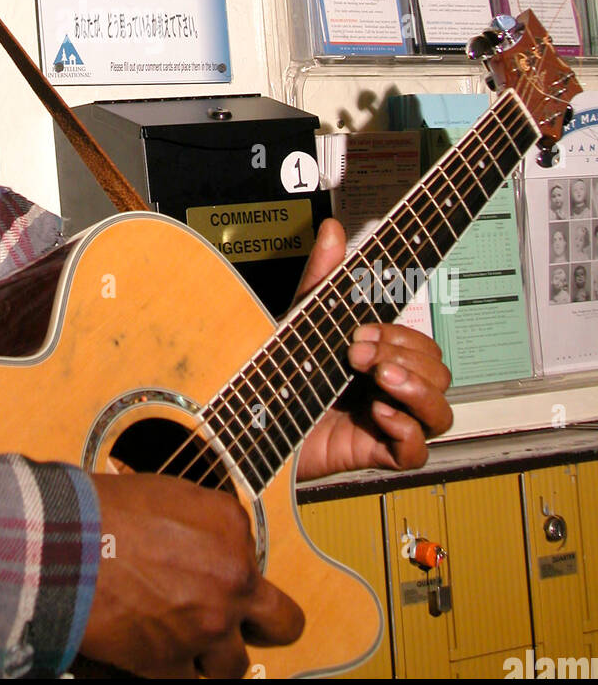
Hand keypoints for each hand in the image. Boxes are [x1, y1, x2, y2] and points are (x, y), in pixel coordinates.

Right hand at [80, 472, 303, 677]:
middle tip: (246, 627)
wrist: (66, 542)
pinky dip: (174, 674)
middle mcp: (232, 579)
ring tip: (192, 647)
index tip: (210, 570)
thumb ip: (204, 522)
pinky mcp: (172, 662)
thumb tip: (206, 541)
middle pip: (283, 623)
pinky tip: (160, 658)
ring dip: (215, 658)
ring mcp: (207, 626)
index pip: (254, 557)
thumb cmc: (106, 510)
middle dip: (266, 627)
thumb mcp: (171, 492)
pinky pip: (188, 684)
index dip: (230, 566)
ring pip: (235, 666)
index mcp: (232, 528)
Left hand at [293, 220, 452, 480]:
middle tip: (356, 354)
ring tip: (377, 379)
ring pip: (440, 411)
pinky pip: (419, 451)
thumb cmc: (276, 373)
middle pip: (438, 372)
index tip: (362, 329)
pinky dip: (408, 430)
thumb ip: (322, 277)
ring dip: (417, 389)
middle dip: (403, 356)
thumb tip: (332, 229)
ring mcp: (385, 424)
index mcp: (379, 358)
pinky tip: (378, 413)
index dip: (402, 335)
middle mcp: (387, 391)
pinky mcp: (374, 455)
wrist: (244, 423)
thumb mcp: (301, 320)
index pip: (422, 344)